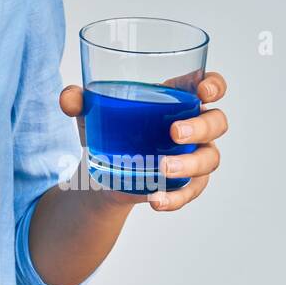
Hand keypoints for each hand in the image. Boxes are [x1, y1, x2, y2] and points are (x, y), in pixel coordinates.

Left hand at [59, 71, 227, 211]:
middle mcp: (194, 125)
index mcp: (177, 98)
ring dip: (189, 164)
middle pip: (216, 122)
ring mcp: (195, 156)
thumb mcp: (91, 113)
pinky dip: (176, 197)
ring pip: (210, 158)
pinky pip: (192, 191)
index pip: (209, 86)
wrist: (103, 171)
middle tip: (175, 133)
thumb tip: (69, 98)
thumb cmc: (108, 128)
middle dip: (201, 127)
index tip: (203, 92)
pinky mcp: (187, 184)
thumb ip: (78, 100)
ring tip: (162, 168)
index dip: (213, 86)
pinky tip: (156, 198)